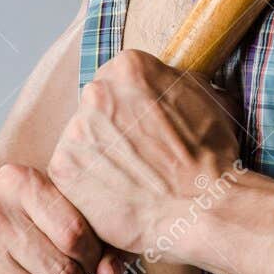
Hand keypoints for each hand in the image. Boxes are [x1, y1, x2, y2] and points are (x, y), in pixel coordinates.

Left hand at [48, 47, 243, 263]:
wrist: (201, 206)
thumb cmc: (211, 156)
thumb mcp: (206, 97)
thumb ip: (174, 83)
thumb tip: (170, 81)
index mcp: (129, 67)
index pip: (119, 79)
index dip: (134, 106)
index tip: (145, 126)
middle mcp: (97, 92)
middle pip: (97, 107)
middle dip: (113, 128)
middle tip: (139, 154)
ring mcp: (76, 130)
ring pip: (82, 139)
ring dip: (101, 155)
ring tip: (131, 178)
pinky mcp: (63, 168)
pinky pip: (71, 172)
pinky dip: (89, 184)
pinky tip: (118, 193)